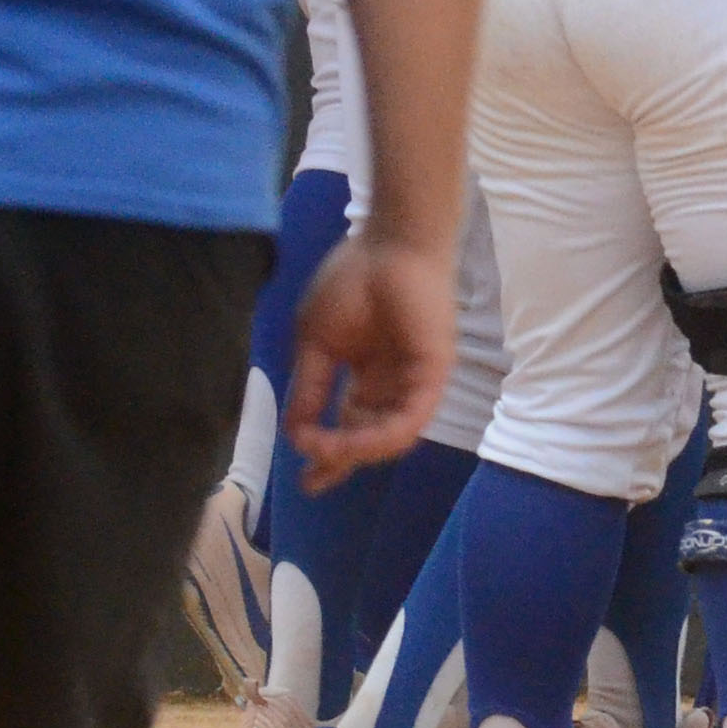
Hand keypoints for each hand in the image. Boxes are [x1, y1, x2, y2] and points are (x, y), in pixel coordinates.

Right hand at [286, 232, 453, 487]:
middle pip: (368, 437)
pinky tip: (351, 443)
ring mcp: (414, 380)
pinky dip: (380, 438)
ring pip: (389, 436)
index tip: (303, 475)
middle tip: (312, 483)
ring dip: (353, 451)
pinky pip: (410, 419)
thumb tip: (293, 433)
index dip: (326, 451)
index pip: (349, 424)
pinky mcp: (433, 374)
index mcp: (366, 374)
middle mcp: (392, 383)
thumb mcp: (317, 344)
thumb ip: (308, 390)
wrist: (388, 244)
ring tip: (322, 454)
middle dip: (339, 462)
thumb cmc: (352, 281)